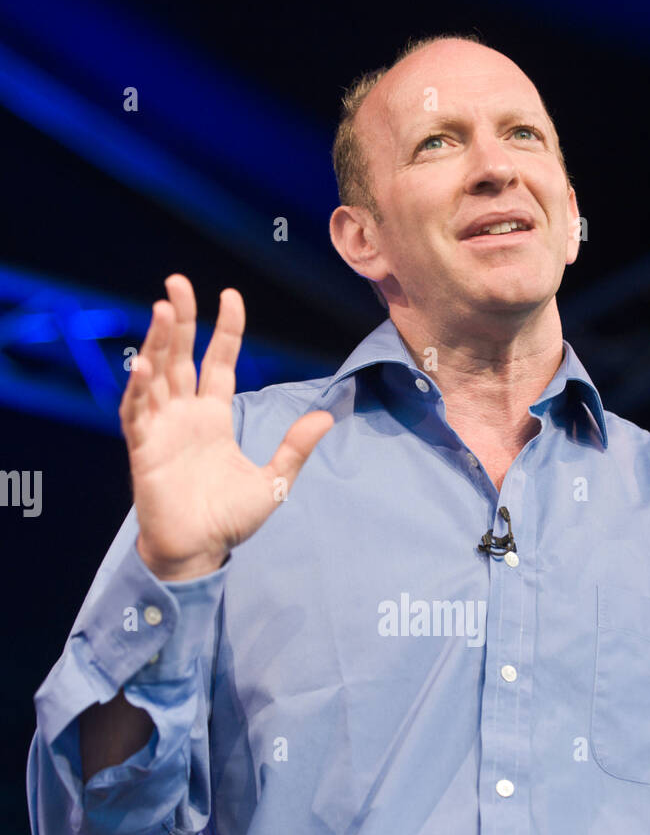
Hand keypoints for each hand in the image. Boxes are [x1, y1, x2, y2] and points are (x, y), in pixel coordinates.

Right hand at [119, 274, 333, 579]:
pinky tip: (143, 365)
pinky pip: (136, 413)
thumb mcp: (273, 480)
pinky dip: (137, 389)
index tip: (230, 296)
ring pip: (156, 375)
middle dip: (181, 319)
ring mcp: (162, 429)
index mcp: (214, 417)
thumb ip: (295, 447)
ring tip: (163, 308)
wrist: (199, 552)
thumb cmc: (230, 519)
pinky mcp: (143, 449)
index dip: (224, 330)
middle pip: (181, 356)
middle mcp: (185, 415)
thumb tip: (327, 415)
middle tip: (177, 282)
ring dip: (157, 342)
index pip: (217, 362)